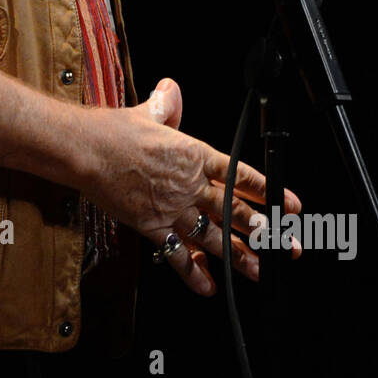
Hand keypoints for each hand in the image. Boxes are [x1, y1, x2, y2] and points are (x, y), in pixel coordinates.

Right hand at [82, 76, 301, 296]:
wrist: (86, 149)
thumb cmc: (114, 130)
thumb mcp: (148, 112)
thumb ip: (166, 105)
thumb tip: (171, 90)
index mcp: (195, 155)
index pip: (242, 176)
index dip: (269, 192)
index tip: (291, 205)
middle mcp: (190, 185)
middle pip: (235, 212)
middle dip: (265, 232)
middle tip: (287, 247)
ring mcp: (172, 208)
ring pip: (213, 237)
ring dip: (238, 257)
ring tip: (259, 271)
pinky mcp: (150, 225)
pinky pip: (176, 254)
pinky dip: (192, 272)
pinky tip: (207, 287)